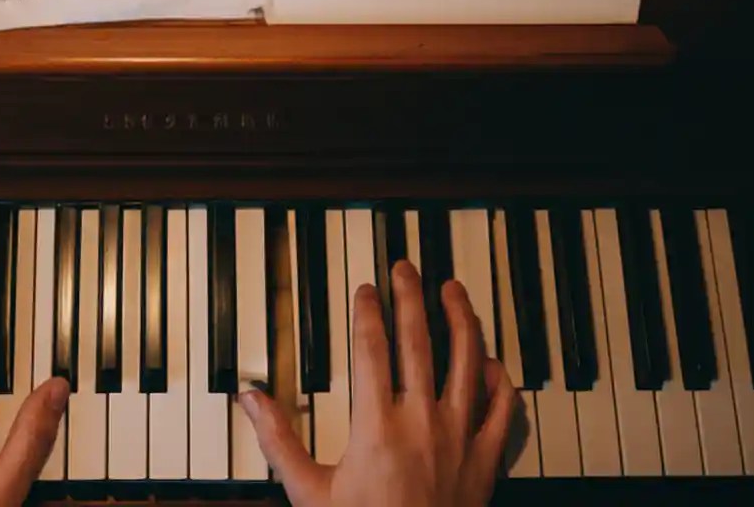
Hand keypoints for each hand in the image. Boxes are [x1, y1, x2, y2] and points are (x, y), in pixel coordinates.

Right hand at [240, 261, 515, 506]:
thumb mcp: (309, 491)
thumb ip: (279, 440)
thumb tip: (250, 399)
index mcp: (377, 426)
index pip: (371, 349)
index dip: (367, 311)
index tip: (366, 288)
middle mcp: (423, 423)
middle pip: (419, 341)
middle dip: (411, 297)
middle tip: (406, 268)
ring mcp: (460, 438)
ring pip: (468, 362)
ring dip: (462, 320)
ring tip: (454, 291)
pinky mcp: (486, 461)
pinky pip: (503, 410)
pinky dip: (500, 380)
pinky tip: (492, 361)